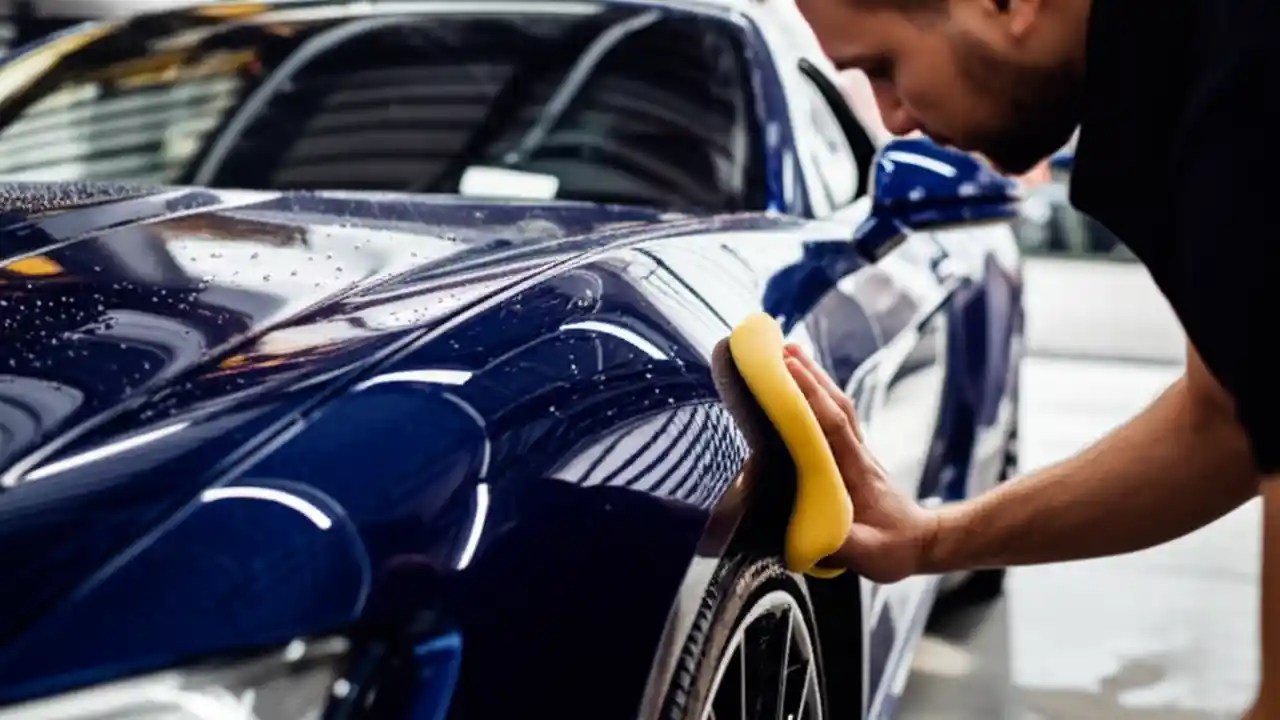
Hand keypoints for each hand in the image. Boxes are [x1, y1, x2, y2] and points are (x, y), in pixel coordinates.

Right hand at [783, 344, 939, 582]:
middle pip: (834, 403)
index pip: (831, 424)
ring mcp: (857, 452)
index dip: (809, 396)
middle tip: (780, 347)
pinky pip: (834, 417)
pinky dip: (818, 396)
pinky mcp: (853, 457)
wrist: (924, 543)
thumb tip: (806, 537)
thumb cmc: (896, 547)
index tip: (786, 369)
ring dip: (813, 378)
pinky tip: (805, 387)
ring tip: (789, 353)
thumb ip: (839, 544)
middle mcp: (857, 453)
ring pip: (836, 405)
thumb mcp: (869, 554)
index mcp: (856, 471)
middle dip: (808, 374)